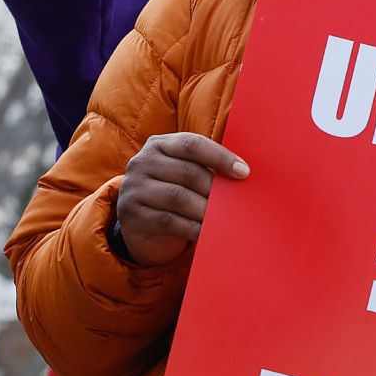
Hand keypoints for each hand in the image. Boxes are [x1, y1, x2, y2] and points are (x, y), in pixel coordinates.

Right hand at [115, 132, 249, 265]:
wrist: (139, 224)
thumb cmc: (171, 192)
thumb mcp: (181, 173)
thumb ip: (204, 167)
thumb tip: (242, 173)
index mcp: (158, 144)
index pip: (192, 145)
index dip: (220, 157)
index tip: (244, 172)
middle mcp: (142, 162)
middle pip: (187, 172)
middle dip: (214, 188)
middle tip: (234, 202)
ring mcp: (134, 188)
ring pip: (178, 197)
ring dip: (205, 209)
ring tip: (224, 218)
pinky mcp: (132, 215)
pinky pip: (168, 220)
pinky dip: (192, 227)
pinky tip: (207, 231)